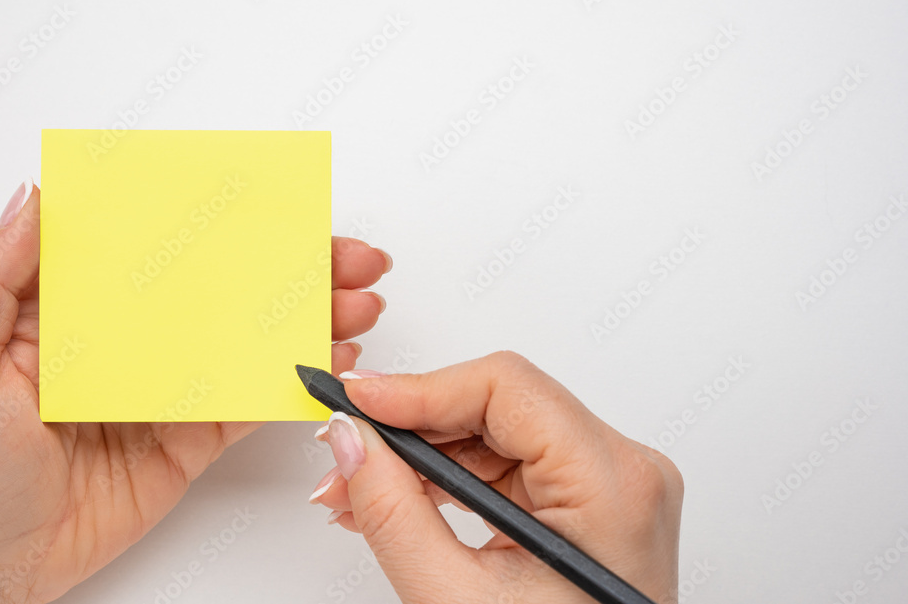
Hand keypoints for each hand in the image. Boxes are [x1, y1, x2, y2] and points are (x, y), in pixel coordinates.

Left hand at [0, 181, 390, 602]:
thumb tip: (37, 197)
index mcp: (74, 314)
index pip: (162, 255)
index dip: (222, 231)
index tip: (276, 212)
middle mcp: (125, 348)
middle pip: (219, 297)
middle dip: (290, 273)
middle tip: (347, 260)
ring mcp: (159, 397)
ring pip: (243, 348)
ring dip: (304, 325)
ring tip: (356, 306)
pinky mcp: (181, 447)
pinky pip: (242, 410)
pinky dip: (289, 387)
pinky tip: (325, 364)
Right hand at [309, 352, 682, 603]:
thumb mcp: (457, 599)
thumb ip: (394, 512)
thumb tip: (351, 441)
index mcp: (611, 485)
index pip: (505, 387)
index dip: (421, 388)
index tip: (358, 402)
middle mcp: (623, 470)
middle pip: (497, 404)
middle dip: (411, 429)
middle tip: (345, 448)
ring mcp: (610, 484)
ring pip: (495, 431)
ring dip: (422, 457)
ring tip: (360, 491)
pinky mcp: (588, 499)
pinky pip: (508, 462)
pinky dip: (450, 478)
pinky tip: (403, 498)